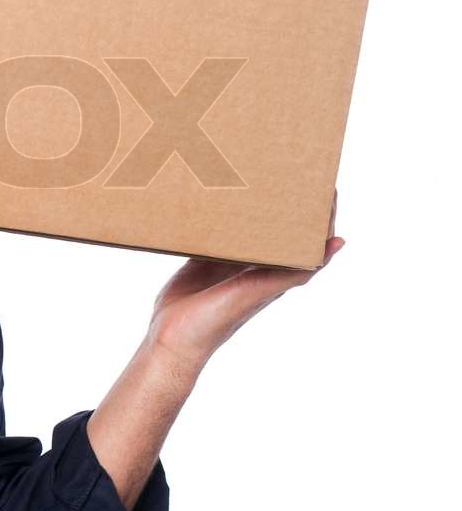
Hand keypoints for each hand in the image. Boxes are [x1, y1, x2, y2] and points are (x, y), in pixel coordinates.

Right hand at [146, 189, 343, 378]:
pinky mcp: (201, 261)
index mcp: (274, 273)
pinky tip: (213, 199)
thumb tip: (337, 244)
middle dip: (286, 203)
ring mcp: (227, 264)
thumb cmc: (217, 322)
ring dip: (253, 207)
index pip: (307, 239)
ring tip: (253, 178)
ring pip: (246, 229)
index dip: (320, 213)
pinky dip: (217, 217)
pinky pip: (214, 233)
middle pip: (279, 228)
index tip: (324, 183)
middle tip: (288, 170)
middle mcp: (255, 266)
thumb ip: (290, 272)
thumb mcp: (256, 293)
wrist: (173, 340)